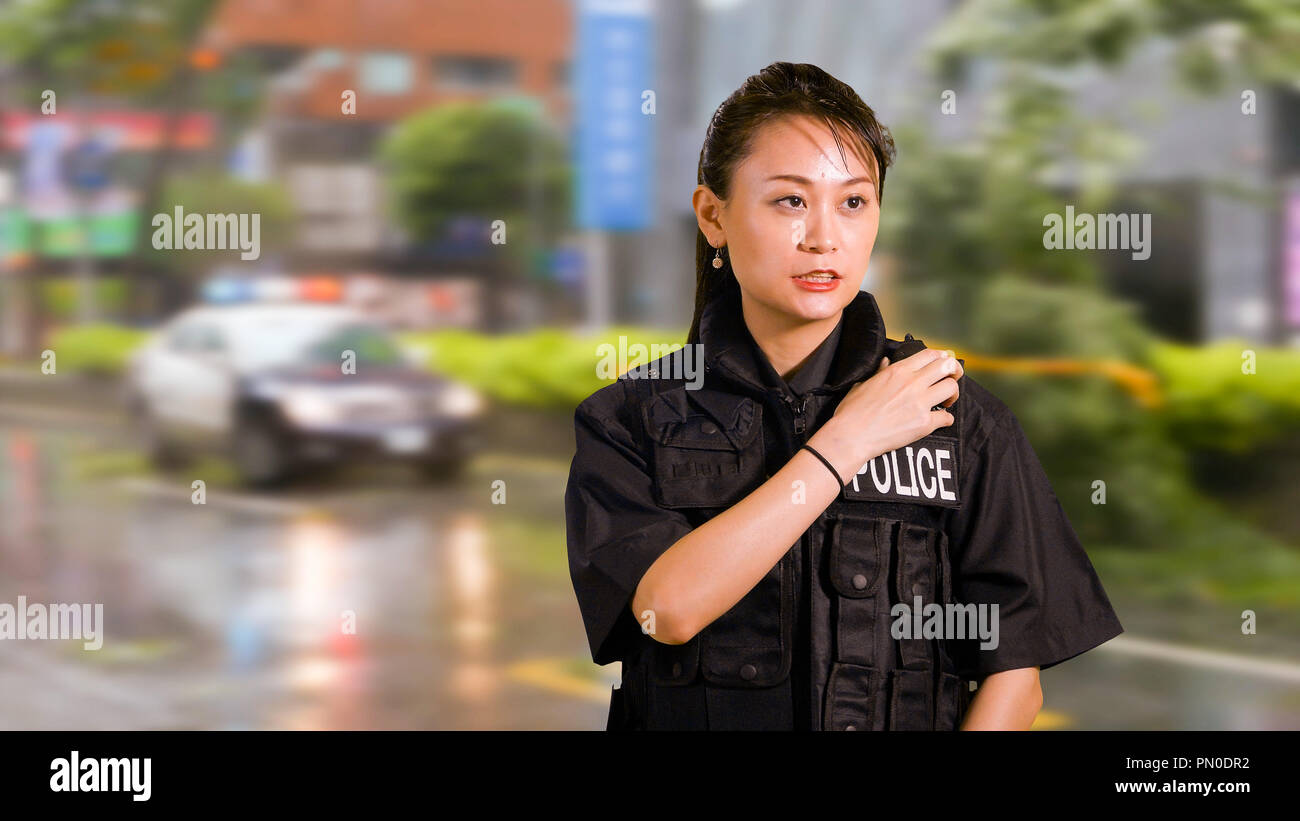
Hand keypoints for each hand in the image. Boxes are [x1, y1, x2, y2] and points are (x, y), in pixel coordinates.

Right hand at [807, 348, 962, 481]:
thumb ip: (880, 371)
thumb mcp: (863, 384)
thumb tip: (885, 362)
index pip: (931, 354)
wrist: (851, 436)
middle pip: (948, 366)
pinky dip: (945, 419)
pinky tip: (938, 420)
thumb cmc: (852, 411)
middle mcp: (912, 383)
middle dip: (954, 371)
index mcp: (898, 371)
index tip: (943, 364)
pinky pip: (947, 417)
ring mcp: (920, 403)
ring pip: (952, 388)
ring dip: (952, 394)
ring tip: (944, 401)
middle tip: (950, 380)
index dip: (942, 357)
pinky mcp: (924, 424)